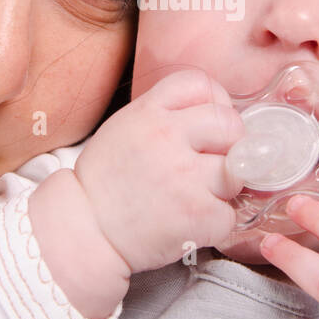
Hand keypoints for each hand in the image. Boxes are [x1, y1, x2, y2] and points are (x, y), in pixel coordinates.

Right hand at [72, 69, 243, 275]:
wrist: (83, 233)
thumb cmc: (104, 184)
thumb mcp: (124, 129)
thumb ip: (165, 116)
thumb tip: (215, 118)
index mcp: (149, 113)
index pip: (201, 85)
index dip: (214, 104)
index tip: (209, 127)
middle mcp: (167, 137)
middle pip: (230, 124)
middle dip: (229, 146)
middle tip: (210, 166)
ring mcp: (184, 176)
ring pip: (236, 171)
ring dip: (223, 189)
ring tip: (196, 198)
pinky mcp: (197, 214)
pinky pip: (230, 214)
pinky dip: (216, 224)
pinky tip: (191, 224)